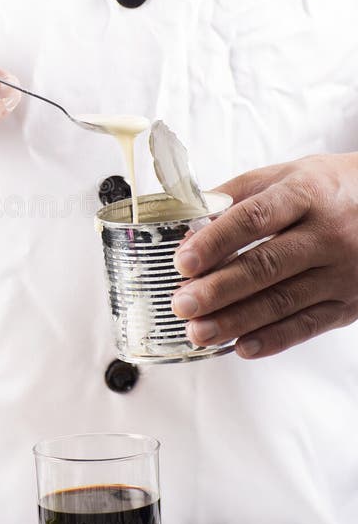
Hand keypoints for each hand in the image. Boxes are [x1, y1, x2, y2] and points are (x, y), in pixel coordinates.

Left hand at [171, 154, 357, 358]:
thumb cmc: (325, 190)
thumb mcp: (285, 176)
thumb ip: (235, 197)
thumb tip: (189, 228)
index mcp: (304, 195)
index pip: (254, 218)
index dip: (215, 241)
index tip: (183, 261)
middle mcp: (327, 234)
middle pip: (266, 265)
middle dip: (218, 289)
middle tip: (182, 304)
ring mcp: (341, 272)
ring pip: (283, 301)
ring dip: (236, 320)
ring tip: (199, 331)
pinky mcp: (349, 304)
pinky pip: (307, 326)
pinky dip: (272, 339)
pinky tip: (241, 347)